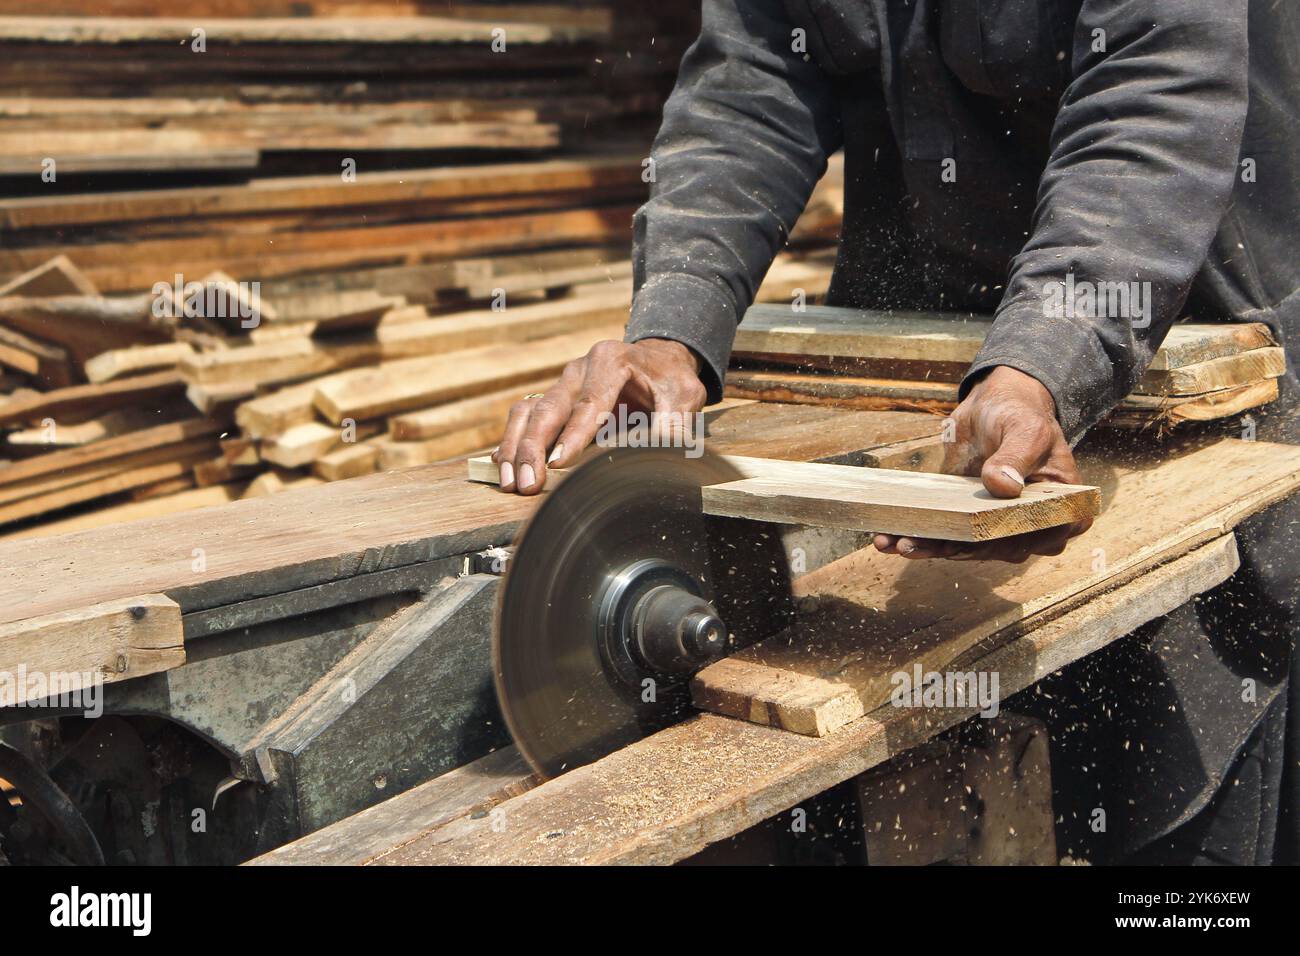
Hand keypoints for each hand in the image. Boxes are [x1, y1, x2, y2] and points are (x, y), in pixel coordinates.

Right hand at [492, 337, 705, 494]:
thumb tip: (669, 447)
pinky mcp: (554, 399)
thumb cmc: (670, 378)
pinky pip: (525, 416)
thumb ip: (676, 419)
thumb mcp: (683, 394)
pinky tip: (503, 467)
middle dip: (532, 448)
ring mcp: (562, 384)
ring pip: (528, 412)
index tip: (558, 463)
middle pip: (548, 409)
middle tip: (526, 484)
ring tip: (510, 482)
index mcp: (610, 361)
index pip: (588, 402)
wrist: (657, 360)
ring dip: (515, 448)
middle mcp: (578, 370)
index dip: (572, 434)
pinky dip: (512, 441)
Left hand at [873, 365, 1091, 562]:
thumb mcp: (1025, 430)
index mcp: (1061, 513)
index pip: (1027, 538)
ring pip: (963, 547)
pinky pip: (945, 535)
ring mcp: (998, 528)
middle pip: (989, 549)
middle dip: (948, 549)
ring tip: (892, 543)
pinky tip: (887, 538)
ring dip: (926, 547)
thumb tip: (1003, 486)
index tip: (959, 545)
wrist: (996, 404)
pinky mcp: (968, 521)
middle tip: (910, 545)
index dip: (992, 545)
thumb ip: (1016, 456)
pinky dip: (918, 537)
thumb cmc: (1021, 415)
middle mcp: (1031, 529)